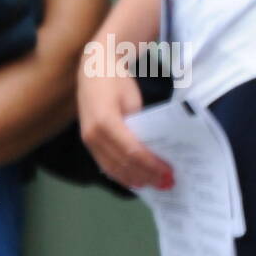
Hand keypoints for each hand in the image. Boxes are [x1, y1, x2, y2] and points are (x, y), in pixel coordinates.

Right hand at [77, 60, 172, 189]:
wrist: (93, 70)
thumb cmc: (116, 81)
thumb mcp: (132, 101)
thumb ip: (139, 125)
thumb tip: (152, 148)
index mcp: (106, 122)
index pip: (132, 151)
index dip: (151, 165)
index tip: (168, 172)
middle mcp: (93, 135)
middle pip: (122, 163)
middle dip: (145, 175)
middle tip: (166, 183)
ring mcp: (88, 140)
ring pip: (111, 168)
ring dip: (132, 179)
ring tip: (151, 185)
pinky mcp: (87, 142)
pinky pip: (103, 164)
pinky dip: (119, 174)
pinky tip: (133, 180)